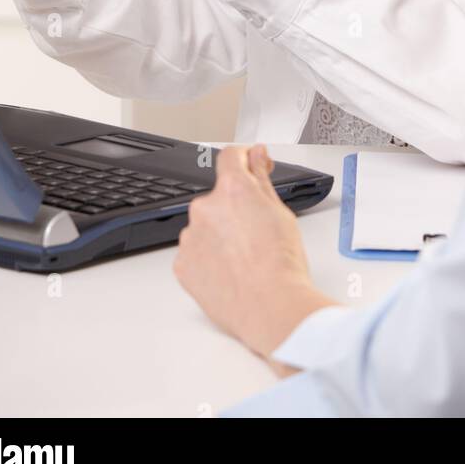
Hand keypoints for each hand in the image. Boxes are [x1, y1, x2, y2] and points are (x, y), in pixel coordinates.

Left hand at [173, 144, 339, 362]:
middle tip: (257, 232)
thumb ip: (262, 178)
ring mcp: (190, 238)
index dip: (244, 158)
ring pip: (205, 226)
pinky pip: (194, 252)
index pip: (230, 156)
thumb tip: (256, 156)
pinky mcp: (182, 265)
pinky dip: (208, 258)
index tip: (251, 165)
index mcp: (232, 189)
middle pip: (218, 197)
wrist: (271, 307)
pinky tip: (230, 271)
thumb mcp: (281, 212)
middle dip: (234, 208)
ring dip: (220, 234)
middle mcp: (205, 208)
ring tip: (245, 259)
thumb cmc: (282, 264)